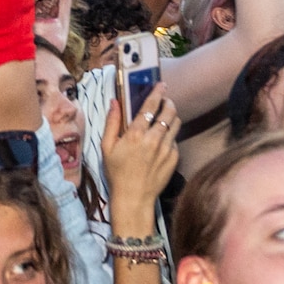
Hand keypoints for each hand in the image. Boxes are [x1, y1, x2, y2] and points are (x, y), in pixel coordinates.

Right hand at [101, 95, 179, 221]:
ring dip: (171, 116)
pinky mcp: (174, 158)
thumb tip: (114, 102)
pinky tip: (161, 141)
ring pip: (176, 123)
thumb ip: (111, 122)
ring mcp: (166, 149)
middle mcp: (153, 139)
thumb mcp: (106, 147)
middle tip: (164, 101)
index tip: (161, 84)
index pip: (150, 106)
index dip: (157, 92)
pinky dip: (170, 136)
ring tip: (165, 118)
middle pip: (169, 111)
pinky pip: (175, 140)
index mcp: (135, 134)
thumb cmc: (117, 173)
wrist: (134, 198)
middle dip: (168, 102)